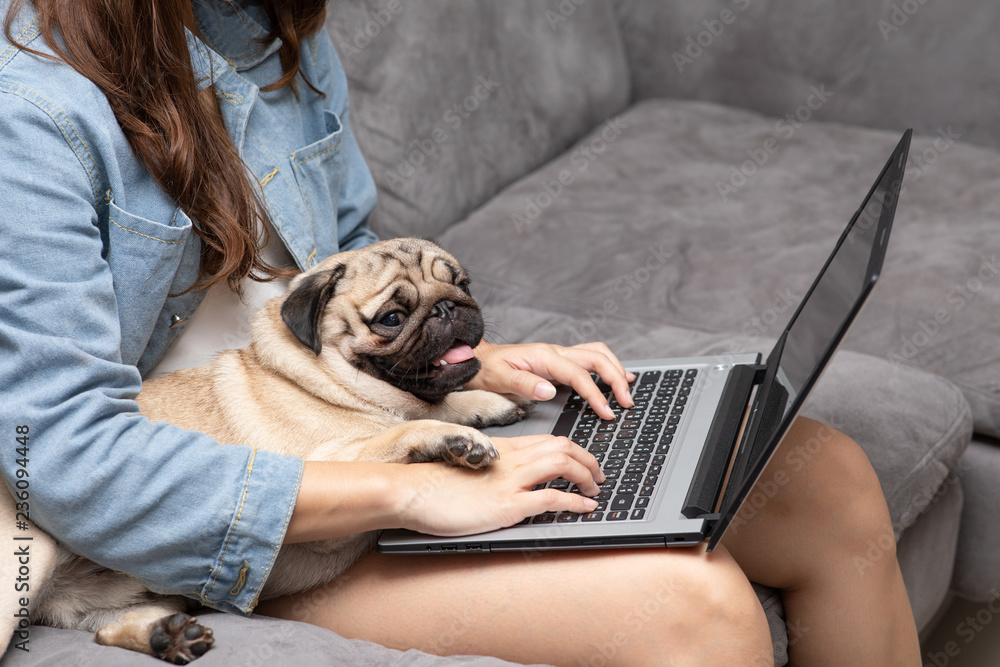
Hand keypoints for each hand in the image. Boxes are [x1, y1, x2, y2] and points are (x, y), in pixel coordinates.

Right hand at [392, 435, 604, 536]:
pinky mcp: (506, 505)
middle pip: (563, 447)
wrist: (409, 490)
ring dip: (586, 477)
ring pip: (563, 465)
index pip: (550, 440)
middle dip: (589, 460)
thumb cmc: (433, 483)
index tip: (585, 463)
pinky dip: (574, 503)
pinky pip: (551, 498)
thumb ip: (494, 468)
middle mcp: (511, 460)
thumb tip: (513, 478)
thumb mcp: (470, 468)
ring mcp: (509, 481)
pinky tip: (584, 509)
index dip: (575, 450)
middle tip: (598, 477)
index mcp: (503, 449)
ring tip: (594, 491)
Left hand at [465, 341, 635, 419]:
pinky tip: (615, 377)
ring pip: (597, 354)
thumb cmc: (487, 369)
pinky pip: (589, 359)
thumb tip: (549, 391)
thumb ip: (524, 384)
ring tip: (628, 389)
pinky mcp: (559, 362)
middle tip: (627, 402)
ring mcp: (559, 355)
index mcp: (545, 357)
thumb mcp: (499, 378)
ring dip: (615, 369)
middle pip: (597, 359)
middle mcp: (556, 352)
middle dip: (616, 379)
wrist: (478, 359)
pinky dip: (607, 366)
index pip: (579, 375)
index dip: (596, 394)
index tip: (608, 413)